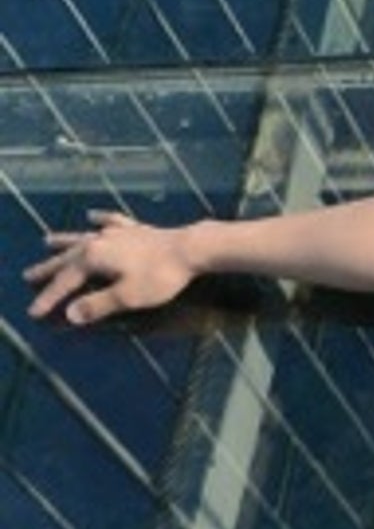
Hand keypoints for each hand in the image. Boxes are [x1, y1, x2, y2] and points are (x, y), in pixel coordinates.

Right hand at [22, 210, 195, 324]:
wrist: (192, 249)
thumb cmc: (160, 276)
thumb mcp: (127, 297)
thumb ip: (97, 305)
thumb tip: (69, 314)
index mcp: (93, 258)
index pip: (65, 282)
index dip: (49, 298)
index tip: (33, 312)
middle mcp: (99, 241)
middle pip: (67, 257)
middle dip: (48, 268)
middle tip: (27, 275)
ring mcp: (118, 232)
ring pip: (83, 236)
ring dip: (65, 240)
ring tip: (47, 240)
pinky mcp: (136, 229)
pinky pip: (112, 221)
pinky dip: (101, 218)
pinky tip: (94, 214)